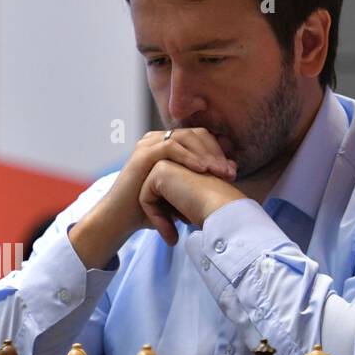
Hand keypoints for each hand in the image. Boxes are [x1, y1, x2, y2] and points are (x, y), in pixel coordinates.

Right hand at [70, 128, 235, 267]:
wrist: (122, 220)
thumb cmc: (150, 210)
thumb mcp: (179, 193)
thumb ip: (199, 181)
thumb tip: (230, 174)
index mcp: (166, 146)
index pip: (200, 138)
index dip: (218, 152)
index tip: (232, 172)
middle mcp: (156, 140)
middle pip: (196, 134)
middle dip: (216, 152)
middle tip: (230, 172)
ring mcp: (148, 144)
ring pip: (186, 137)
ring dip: (206, 154)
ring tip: (220, 172)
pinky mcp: (143, 153)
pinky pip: (170, 147)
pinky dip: (189, 157)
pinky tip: (203, 169)